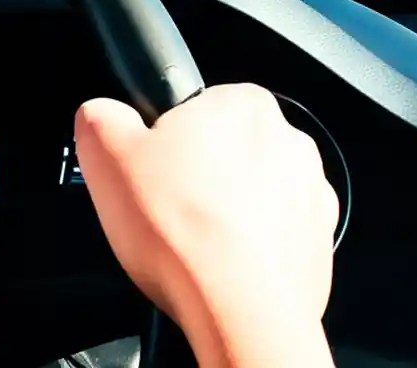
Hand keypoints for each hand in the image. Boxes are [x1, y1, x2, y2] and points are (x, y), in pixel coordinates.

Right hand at [74, 84, 336, 367]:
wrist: (237, 311)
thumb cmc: (181, 232)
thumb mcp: (105, 156)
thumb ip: (100, 117)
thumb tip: (102, 115)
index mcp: (242, 104)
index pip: (194, 105)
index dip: (163, 139)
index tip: (148, 170)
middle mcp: (289, 140)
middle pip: (223, 149)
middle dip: (195, 174)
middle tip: (161, 207)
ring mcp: (310, 193)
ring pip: (250, 192)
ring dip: (223, 211)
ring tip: (189, 242)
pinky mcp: (316, 240)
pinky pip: (273, 234)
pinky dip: (248, 247)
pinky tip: (218, 265)